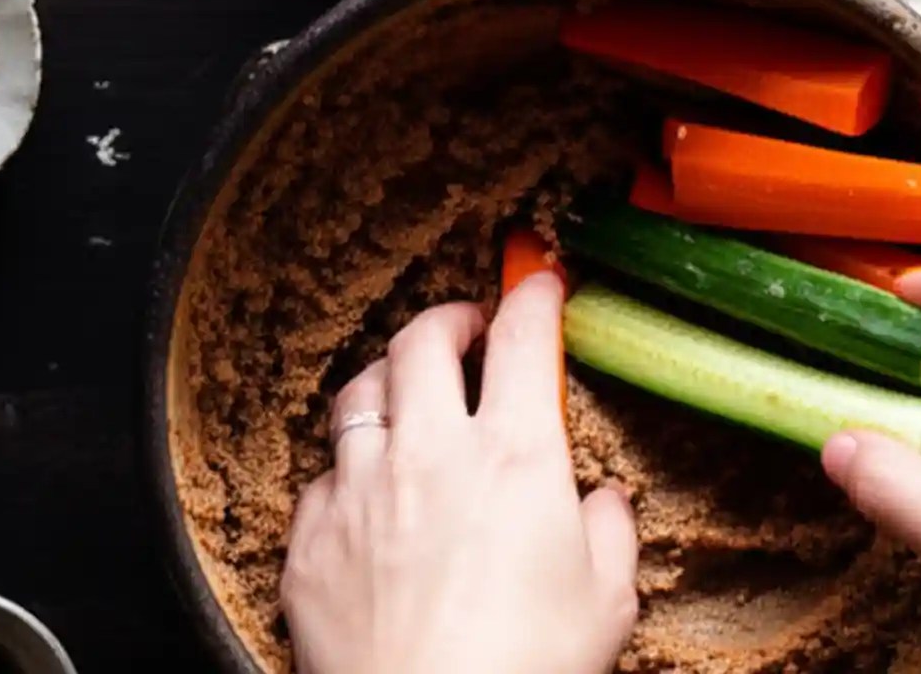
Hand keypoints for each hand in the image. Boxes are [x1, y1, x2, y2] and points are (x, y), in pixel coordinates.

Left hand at [280, 272, 638, 673]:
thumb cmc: (525, 671)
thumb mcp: (606, 600)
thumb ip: (609, 531)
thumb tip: (602, 501)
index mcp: (515, 457)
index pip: (523, 339)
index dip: (533, 297)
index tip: (540, 285)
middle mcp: (430, 455)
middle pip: (423, 341)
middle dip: (450, 317)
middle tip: (468, 327)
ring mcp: (360, 492)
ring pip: (359, 393)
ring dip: (388, 376)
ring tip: (405, 388)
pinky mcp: (311, 539)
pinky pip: (321, 474)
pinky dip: (347, 466)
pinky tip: (365, 488)